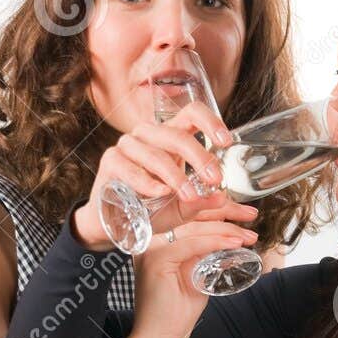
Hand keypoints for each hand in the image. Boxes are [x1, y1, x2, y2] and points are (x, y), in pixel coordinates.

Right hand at [72, 104, 251, 248]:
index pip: (192, 114)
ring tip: (190, 195)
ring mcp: (128, 145)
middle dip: (199, 158)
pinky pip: (131, 169)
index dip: (211, 122)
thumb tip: (220, 197)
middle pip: (177, 135)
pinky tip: (161, 192)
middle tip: (214, 179)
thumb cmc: (149, 208)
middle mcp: (149, 135)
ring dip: (176, 176)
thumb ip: (200, 202)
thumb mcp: (181, 208)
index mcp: (170, 136)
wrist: (115, 223)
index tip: (226, 142)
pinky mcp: (111, 160)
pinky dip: (148, 183)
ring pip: (156, 154)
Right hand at [128, 216, 259, 337]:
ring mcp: (150, 248)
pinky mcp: (156, 260)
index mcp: (157, 239)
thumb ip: (207, 253)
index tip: (242, 212)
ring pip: (194, 229)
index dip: (217, 207)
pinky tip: (234, 243)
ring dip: (226, 229)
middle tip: (251, 217)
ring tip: (248, 235)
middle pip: (191, 215)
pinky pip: (191, 244)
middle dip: (225, 211)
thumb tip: (231, 237)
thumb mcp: (197, 273)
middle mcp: (150, 239)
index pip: (189, 214)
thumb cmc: (177, 311)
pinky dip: (215, 242)